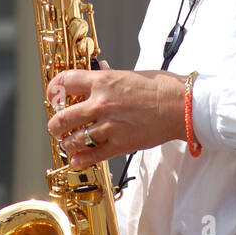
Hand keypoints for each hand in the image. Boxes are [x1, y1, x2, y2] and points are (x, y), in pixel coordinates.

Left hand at [46, 68, 185, 167]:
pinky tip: (78, 159)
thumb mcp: (129, 75)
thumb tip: (97, 75)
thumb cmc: (161, 87)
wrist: (182, 106)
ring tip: (69, 143)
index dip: (53, 89)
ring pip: (73, 140)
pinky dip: (81, 159)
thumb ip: (109, 78)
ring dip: (67, 143)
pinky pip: (92, 156)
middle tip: (58, 126)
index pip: (64, 82)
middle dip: (55, 125)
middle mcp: (101, 103)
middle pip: (61, 117)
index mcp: (103, 81)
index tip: (54, 95)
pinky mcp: (119, 144)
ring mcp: (108, 126)